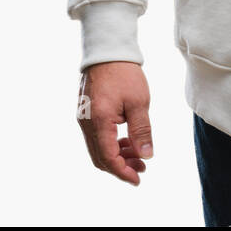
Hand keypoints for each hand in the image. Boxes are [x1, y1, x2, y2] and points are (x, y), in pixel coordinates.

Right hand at [76, 61, 152, 186]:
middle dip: (121, 166)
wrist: (107, 51)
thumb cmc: (125, 73)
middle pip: (100, 157)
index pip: (108, 157)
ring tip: (139, 156)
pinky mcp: (86, 113)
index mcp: (99, 122)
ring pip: (98, 148)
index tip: (138, 179)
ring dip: (117, 156)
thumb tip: (146, 155)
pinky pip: (96, 137)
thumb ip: (141, 130)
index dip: (123, 172)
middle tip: (142, 169)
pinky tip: (128, 141)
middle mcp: (86, 124)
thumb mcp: (139, 102)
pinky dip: (111, 144)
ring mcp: (84, 119)